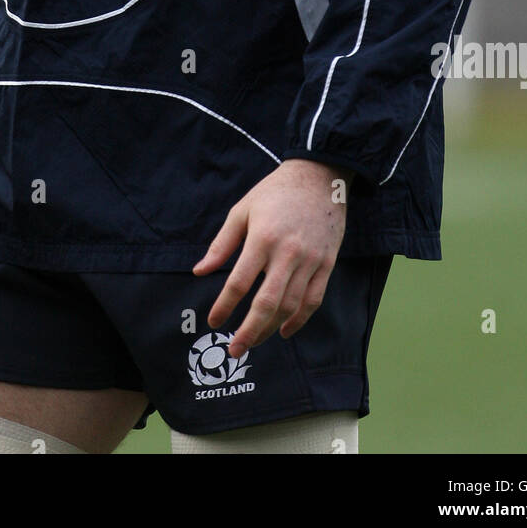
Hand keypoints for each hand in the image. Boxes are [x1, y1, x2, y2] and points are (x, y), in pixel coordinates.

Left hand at [192, 159, 350, 358]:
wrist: (319, 178)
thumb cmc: (275, 193)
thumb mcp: (242, 211)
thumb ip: (222, 244)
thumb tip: (200, 271)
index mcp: (262, 238)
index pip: (240, 282)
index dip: (224, 306)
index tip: (214, 321)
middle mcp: (287, 253)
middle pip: (266, 303)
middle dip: (249, 332)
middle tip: (234, 350)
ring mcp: (310, 261)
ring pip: (290, 307)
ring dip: (270, 329)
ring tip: (254, 341)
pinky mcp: (327, 264)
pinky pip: (313, 300)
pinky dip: (299, 320)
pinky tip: (284, 330)